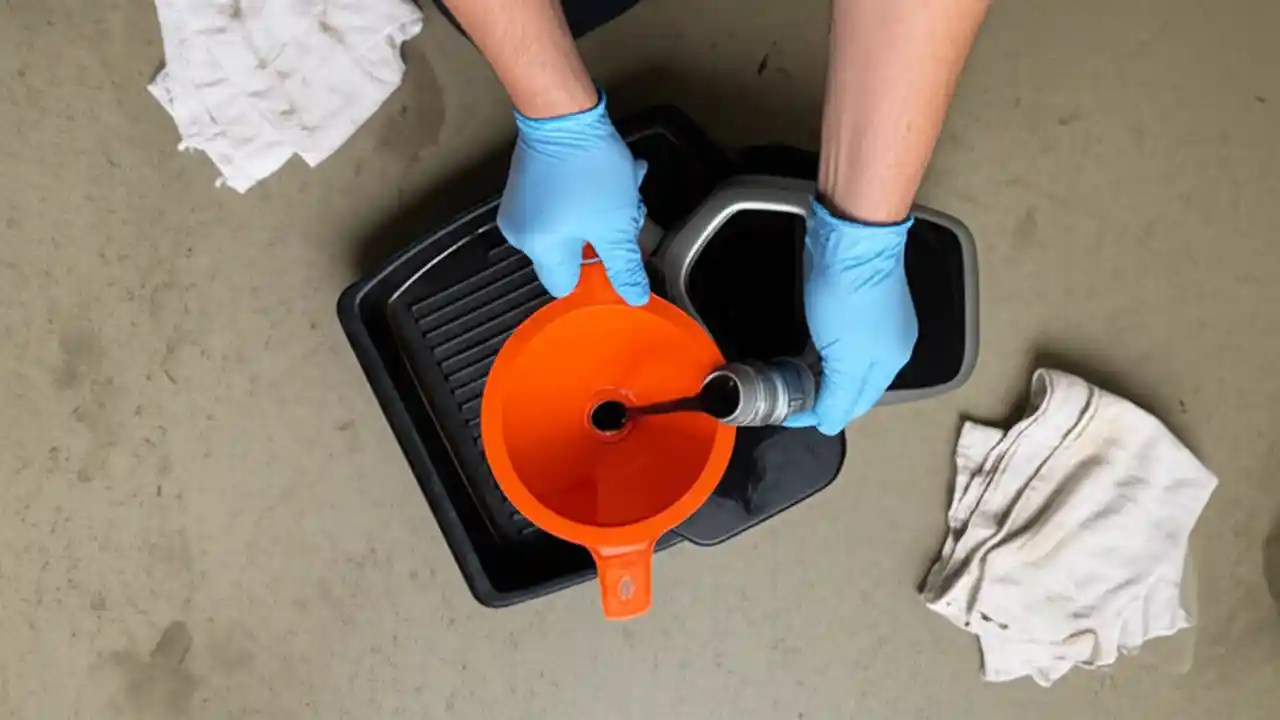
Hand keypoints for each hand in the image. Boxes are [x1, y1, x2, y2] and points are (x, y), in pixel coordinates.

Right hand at [497, 92, 649, 305]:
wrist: (563, 112)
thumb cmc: (590, 169)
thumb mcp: (617, 225)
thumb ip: (624, 266)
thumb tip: (634, 298)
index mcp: (541, 249)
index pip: (565, 286)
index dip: (594, 274)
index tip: (615, 254)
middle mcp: (521, 234)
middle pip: (569, 254)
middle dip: (602, 236)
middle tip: (625, 211)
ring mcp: (520, 206)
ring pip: (569, 226)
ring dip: (600, 212)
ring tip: (622, 185)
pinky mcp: (525, 184)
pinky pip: (559, 204)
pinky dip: (584, 195)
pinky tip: (606, 173)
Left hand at [784, 199, 917, 434]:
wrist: (852, 238)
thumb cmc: (852, 296)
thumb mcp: (845, 359)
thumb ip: (839, 396)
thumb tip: (829, 424)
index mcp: (891, 361)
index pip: (857, 403)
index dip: (824, 413)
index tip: (790, 414)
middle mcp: (888, 342)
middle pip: (853, 383)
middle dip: (823, 393)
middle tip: (787, 397)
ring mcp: (873, 318)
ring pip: (844, 360)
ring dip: (819, 372)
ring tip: (790, 377)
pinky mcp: (856, 297)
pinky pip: (837, 337)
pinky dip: (820, 351)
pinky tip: (802, 350)